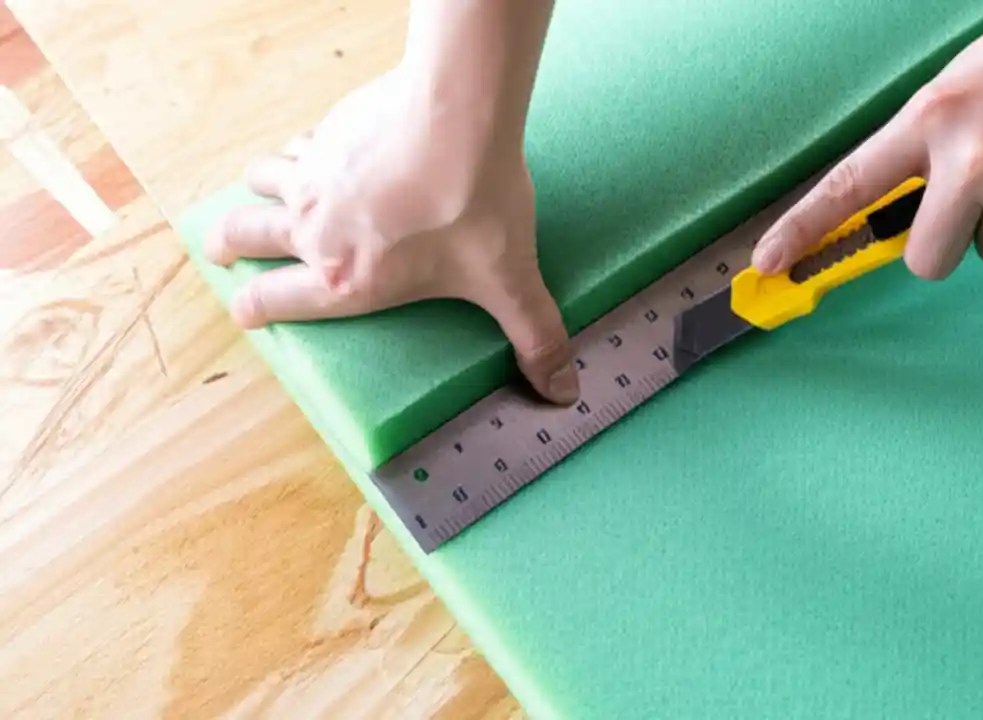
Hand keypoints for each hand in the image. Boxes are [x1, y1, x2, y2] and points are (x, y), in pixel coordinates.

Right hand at [204, 69, 578, 404]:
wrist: (457, 117)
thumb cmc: (473, 204)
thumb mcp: (508, 281)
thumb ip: (533, 337)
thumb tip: (561, 390)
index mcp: (346, 280)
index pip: (279, 302)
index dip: (255, 309)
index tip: (244, 310)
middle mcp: (314, 230)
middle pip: (248, 237)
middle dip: (229, 245)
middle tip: (220, 248)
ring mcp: (312, 176)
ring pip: (261, 182)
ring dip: (256, 190)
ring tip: (258, 190)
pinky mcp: (327, 132)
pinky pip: (296, 143)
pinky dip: (297, 149)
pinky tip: (311, 147)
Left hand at [752, 0, 982, 279]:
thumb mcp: (949, 96)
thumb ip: (918, 156)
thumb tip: (891, 220)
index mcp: (928, 122)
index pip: (850, 186)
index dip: (803, 230)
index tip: (768, 263)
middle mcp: (970, 158)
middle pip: (925, 260)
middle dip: (942, 246)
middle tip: (968, 203)